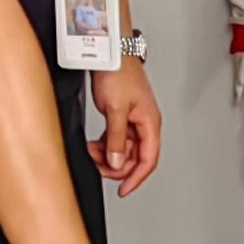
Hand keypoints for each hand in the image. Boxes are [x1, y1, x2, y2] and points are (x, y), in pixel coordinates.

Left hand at [92, 60, 161, 194]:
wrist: (109, 53)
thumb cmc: (118, 73)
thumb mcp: (115, 110)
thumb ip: (116, 139)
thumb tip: (117, 163)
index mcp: (150, 123)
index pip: (148, 160)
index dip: (136, 178)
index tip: (123, 190)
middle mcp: (144, 124)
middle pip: (134, 158)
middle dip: (116, 166)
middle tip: (99, 165)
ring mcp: (133, 120)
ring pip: (123, 150)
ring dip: (108, 155)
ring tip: (92, 151)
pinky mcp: (122, 116)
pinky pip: (116, 139)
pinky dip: (105, 145)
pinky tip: (94, 144)